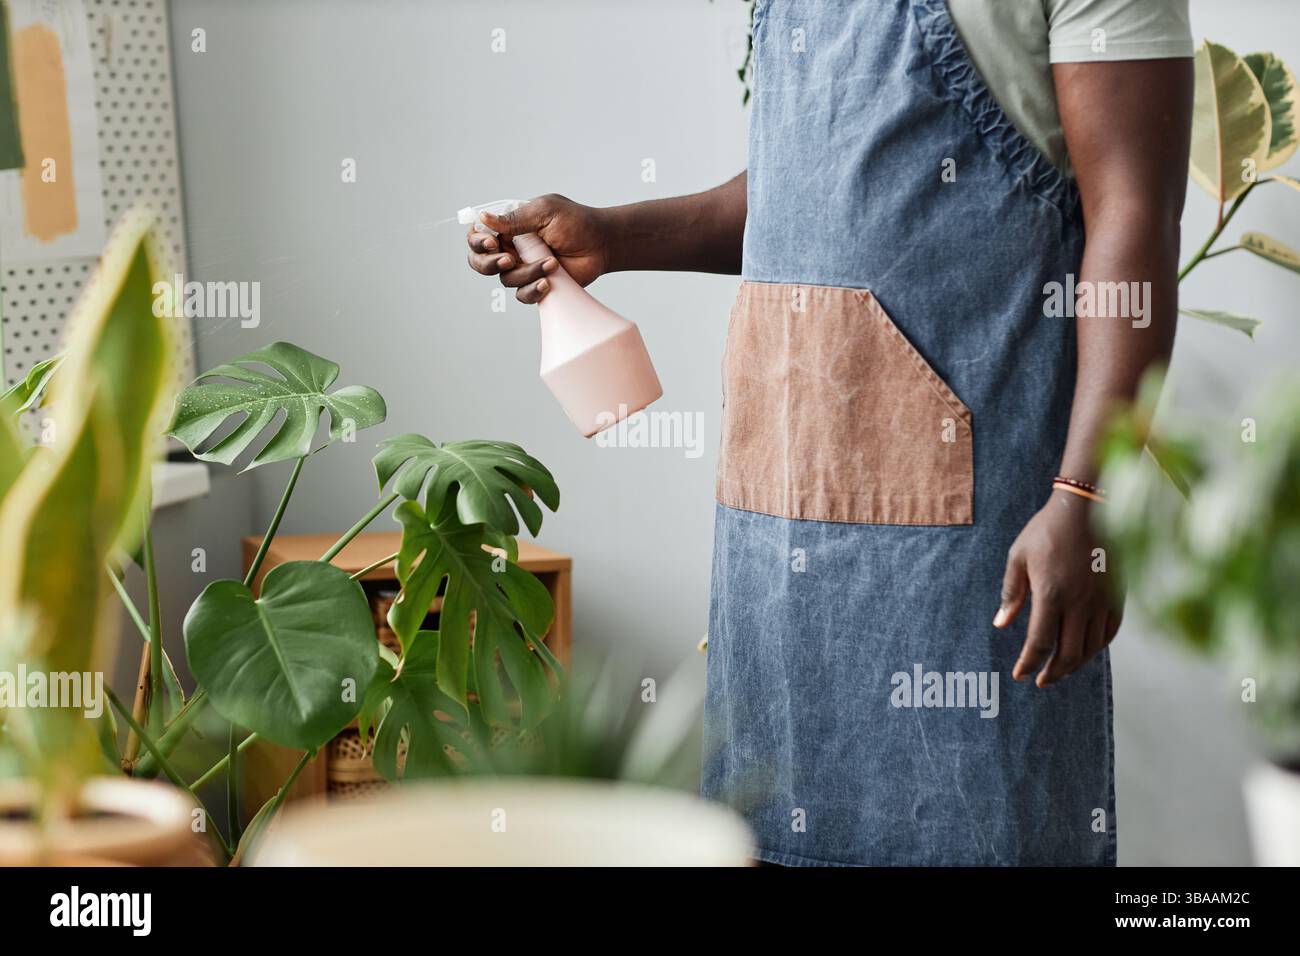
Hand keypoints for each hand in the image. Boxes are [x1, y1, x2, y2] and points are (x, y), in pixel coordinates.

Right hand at [465, 194, 611, 303]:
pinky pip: (523, 295)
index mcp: (509, 227)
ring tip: (552, 263)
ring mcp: (523, 268)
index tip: (493, 242)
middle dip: (489, 264)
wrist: (602, 244)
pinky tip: (548, 282)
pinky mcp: (537, 285)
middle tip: (510, 260)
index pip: (478, 236)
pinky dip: (533, 290)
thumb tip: (483, 218)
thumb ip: (514, 219)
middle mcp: (512, 248)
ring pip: (506, 279)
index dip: (477, 242)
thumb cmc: (576, 222)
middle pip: (480, 262)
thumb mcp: (544, 212)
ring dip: (527, 273)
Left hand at [993, 490, 1122, 686]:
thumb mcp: (1019, 557)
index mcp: (1051, 594)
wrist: (1088, 507)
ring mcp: (1102, 601)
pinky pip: (1110, 633)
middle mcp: (1079, 603)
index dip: (1029, 664)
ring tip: (1060, 669)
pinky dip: (1097, 648)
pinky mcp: (1117, 596)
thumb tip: (1001, 624)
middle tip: (1041, 680)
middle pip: (1068, 654)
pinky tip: (1085, 650)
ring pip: (1091, 648)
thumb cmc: (1048, 529)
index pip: (1039, 643)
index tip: (1020, 674)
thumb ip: (1011, 593)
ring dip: (1074, 665)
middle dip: (1052, 673)